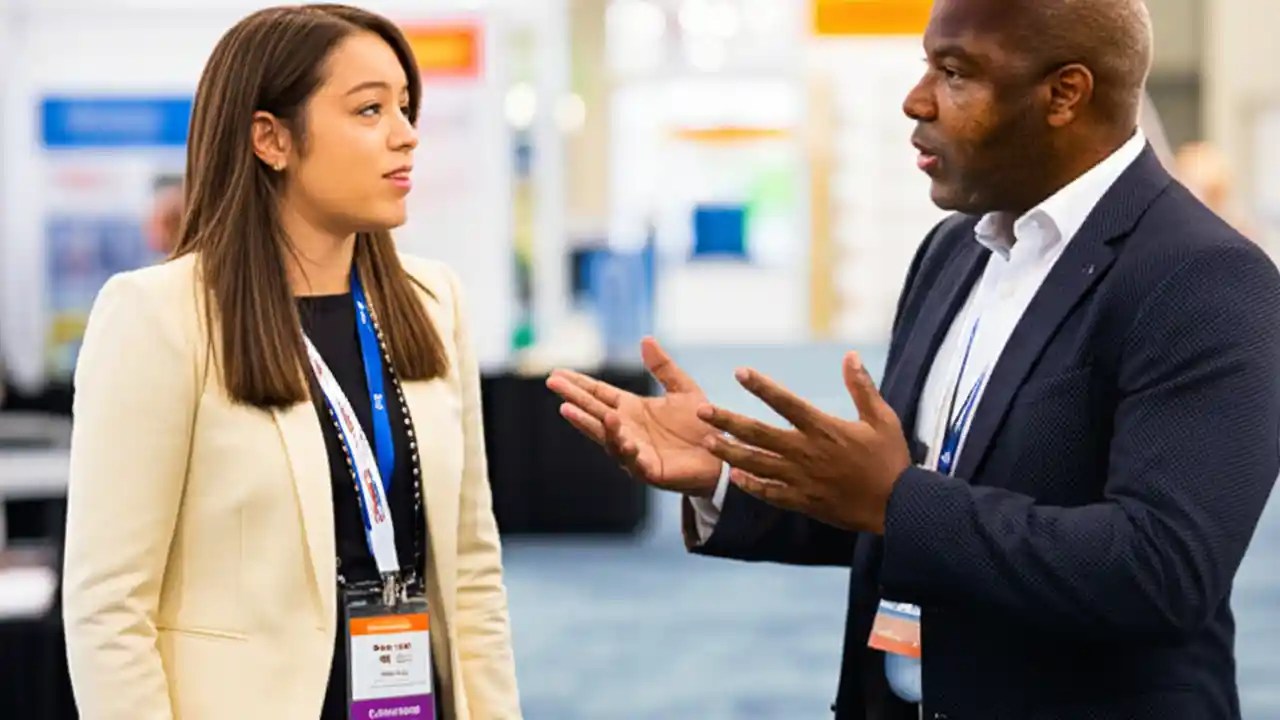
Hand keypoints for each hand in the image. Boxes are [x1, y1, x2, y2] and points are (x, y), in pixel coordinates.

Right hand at [546, 337, 722, 495]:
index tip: (556, 373)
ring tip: (569, 408)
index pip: (599, 394)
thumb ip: (664, 367)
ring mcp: (635, 450)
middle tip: (552, 383)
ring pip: (606, 436)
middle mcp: (628, 429)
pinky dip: (622, 446)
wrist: (723, 455)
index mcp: (633, 409)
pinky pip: (631, 459)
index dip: (578, 384)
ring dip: (588, 422)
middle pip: (594, 412)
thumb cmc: (701, 425)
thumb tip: (646, 339)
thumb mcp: (683, 389)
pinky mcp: (649, 469)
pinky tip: (617, 434)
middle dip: (573, 398)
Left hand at [696, 352, 911, 533]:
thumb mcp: (882, 419)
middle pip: (758, 433)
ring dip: (730, 453)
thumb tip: (850, 356)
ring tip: (708, 442)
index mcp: (823, 429)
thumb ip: (862, 388)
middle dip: (728, 421)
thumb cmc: (891, 460)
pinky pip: (770, 493)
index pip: (785, 402)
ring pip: (756, 464)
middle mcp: (806, 452)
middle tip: (702, 411)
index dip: (761, 386)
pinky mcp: (803, 501)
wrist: (898, 507)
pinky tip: (734, 477)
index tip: (740, 372)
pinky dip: (751, 486)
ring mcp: (801, 479)